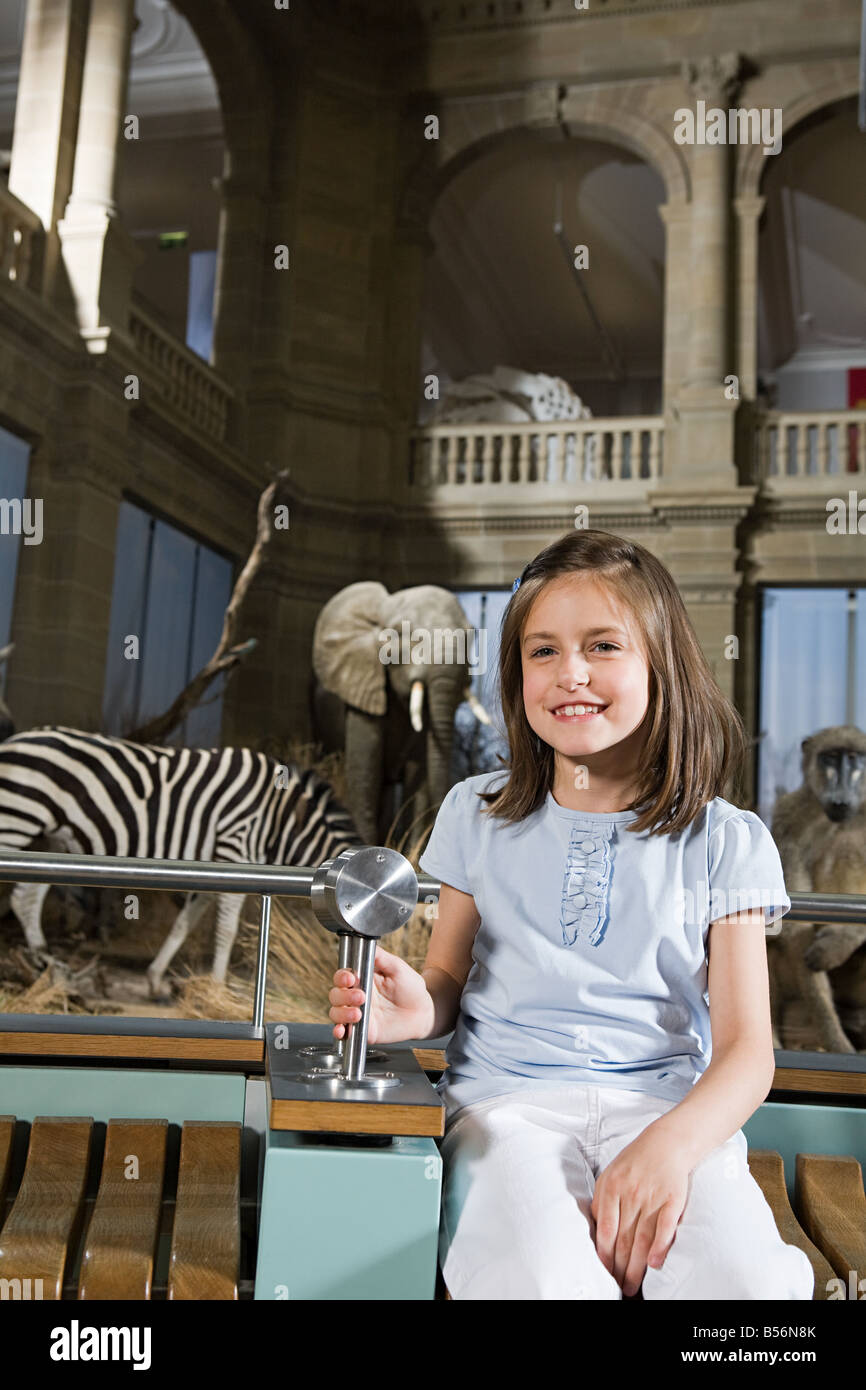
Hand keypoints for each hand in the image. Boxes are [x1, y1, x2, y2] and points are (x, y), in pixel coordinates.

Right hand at [327, 944, 433, 1044]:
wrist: (423, 1012)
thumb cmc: (411, 988)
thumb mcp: (397, 968)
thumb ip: (381, 957)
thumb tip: (365, 941)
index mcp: (362, 979)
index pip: (342, 976)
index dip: (341, 977)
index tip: (351, 978)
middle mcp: (356, 996)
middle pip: (335, 994)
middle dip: (343, 996)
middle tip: (361, 996)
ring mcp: (357, 1013)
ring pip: (336, 1013)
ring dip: (342, 1013)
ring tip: (358, 1013)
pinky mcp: (363, 1030)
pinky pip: (343, 1032)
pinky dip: (339, 1032)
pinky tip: (343, 1031)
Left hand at [590, 1123, 689, 1296]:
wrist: (667, 1142)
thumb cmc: (636, 1161)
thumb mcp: (610, 1174)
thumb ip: (602, 1201)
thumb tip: (596, 1230)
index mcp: (611, 1187)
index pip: (606, 1230)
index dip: (604, 1255)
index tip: (604, 1273)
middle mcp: (631, 1194)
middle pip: (624, 1239)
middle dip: (619, 1268)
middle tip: (618, 1288)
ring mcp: (652, 1197)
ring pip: (642, 1238)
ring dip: (637, 1267)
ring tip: (633, 1287)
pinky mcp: (673, 1199)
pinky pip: (665, 1226)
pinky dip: (660, 1246)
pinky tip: (654, 1263)